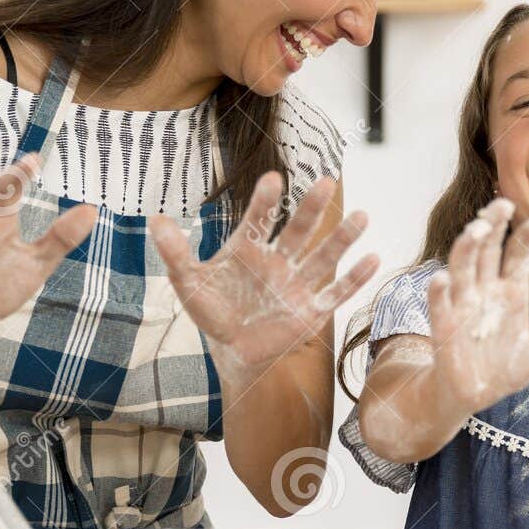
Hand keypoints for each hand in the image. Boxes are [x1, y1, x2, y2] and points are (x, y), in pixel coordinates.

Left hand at [149, 171, 376, 380]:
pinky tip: (373, 258)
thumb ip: (175, 253)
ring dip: (343, 238)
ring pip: (324, 257)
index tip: (272, 178)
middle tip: (326, 181)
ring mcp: (299, 284)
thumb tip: (155, 220)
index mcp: (249, 249)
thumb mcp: (189, 283)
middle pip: (299, 231)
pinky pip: (337, 293)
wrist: (235, 349)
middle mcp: (279, 260)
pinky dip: (355, 278)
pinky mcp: (313, 310)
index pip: (258, 220)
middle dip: (312, 208)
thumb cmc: (213, 310)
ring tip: (363, 216)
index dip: (264, 202)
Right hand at [428, 198, 528, 414]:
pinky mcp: (443, 326)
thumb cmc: (506, 368)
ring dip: (467, 247)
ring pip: (461, 267)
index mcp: (509, 291)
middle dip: (494, 226)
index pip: (517, 255)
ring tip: (477, 229)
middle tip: (503, 204)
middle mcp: (484, 290)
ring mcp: (462, 305)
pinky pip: (439, 304)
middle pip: (486, 249)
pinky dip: (439, 290)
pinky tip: (442, 277)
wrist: (474, 395)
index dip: (526, 238)